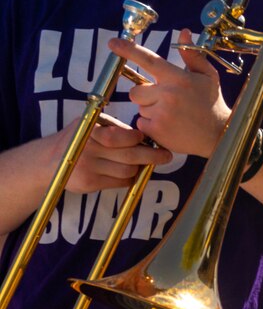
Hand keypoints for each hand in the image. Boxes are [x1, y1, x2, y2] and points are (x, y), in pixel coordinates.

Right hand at [54, 113, 172, 193]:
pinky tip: (126, 172)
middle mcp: (88, 149)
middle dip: (153, 156)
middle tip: (166, 156)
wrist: (49, 161)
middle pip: (130, 156)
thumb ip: (112, 129)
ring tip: (139, 162)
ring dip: (138, 168)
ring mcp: (89, 167)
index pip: (122, 136)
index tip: (148, 138)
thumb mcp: (89, 125)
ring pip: (128, 170)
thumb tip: (145, 136)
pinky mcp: (90, 183)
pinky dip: (129, 178)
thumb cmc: (79, 140)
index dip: (138, 138)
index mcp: (90, 130)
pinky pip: (121, 182)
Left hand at [110, 29, 230, 157]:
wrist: (219, 136)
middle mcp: (168, 95)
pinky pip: (142, 123)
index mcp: (178, 78)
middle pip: (135, 90)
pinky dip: (152, 126)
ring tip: (173, 116)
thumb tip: (183, 32)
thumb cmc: (213, 104)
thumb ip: (192, 55)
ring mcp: (161, 114)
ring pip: (140, 107)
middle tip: (166, 102)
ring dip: (151, 110)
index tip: (113, 43)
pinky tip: (170, 127)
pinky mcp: (157, 131)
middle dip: (146, 95)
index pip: (148, 60)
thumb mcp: (208, 77)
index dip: (128, 50)